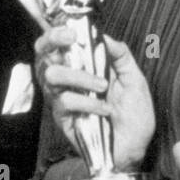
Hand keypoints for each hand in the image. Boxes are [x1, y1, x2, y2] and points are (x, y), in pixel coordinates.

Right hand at [36, 27, 154, 169]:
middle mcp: (69, 80)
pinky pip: (65, 102)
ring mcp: (63, 99)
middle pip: (43, 54)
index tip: (72, 30)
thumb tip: (105, 36)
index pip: (59, 44)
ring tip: (103, 87)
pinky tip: (104, 109)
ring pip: (52, 75)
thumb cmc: (134, 115)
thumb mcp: (135, 79)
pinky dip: (87, 102)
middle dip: (52, 42)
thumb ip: (121, 56)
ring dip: (80, 76)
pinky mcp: (62, 119)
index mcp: (84, 67)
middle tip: (72, 42)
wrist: (135, 149)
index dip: (56, 32)